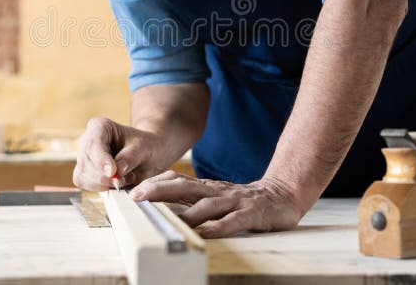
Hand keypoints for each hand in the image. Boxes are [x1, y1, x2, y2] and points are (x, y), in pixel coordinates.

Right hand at [72, 117, 168, 190]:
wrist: (146, 155)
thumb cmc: (144, 146)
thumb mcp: (143, 148)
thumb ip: (131, 157)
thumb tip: (117, 172)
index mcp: (100, 126)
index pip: (94, 142)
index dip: (101, 159)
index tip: (112, 172)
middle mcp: (87, 140)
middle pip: (86, 161)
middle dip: (104, 176)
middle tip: (124, 180)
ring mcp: (83, 156)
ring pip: (84, 175)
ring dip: (104, 183)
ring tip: (124, 179)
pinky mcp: (83, 172)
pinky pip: (85, 183)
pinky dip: (100, 187)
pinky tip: (115, 182)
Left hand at [130, 171, 305, 237]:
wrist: (282, 194)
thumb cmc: (242, 200)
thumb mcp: (215, 197)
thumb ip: (192, 200)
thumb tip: (160, 207)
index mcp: (206, 188)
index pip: (177, 180)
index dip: (155, 184)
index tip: (133, 191)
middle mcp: (217, 192)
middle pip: (185, 187)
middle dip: (160, 191)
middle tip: (139, 198)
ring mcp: (235, 201)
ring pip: (207, 204)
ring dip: (187, 212)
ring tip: (170, 220)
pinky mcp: (252, 213)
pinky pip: (234, 220)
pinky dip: (220, 227)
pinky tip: (207, 234)